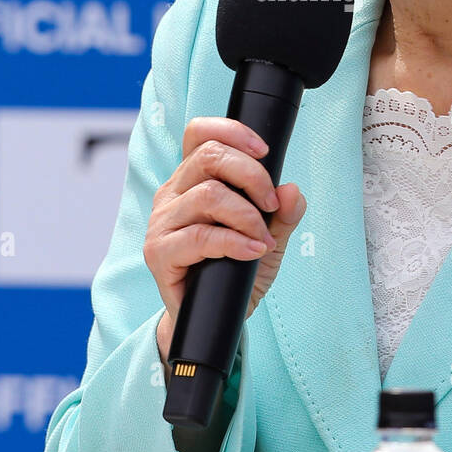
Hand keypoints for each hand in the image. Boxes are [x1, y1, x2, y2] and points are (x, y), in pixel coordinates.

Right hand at [145, 117, 306, 326]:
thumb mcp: (269, 238)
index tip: (265, 152)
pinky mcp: (160, 252)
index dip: (233, 132)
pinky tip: (252, 252)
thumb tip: (292, 191)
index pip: (200, 133)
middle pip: (209, 156)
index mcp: (192, 179)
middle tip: (271, 204)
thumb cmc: (236, 271)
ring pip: (208, 195)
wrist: (215, 318)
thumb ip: (283, 214)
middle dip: (252, 175)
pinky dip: (235, 242)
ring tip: (262, 238)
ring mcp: (162, 222)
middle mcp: (173, 193)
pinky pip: (200, 236)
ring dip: (247, 215)